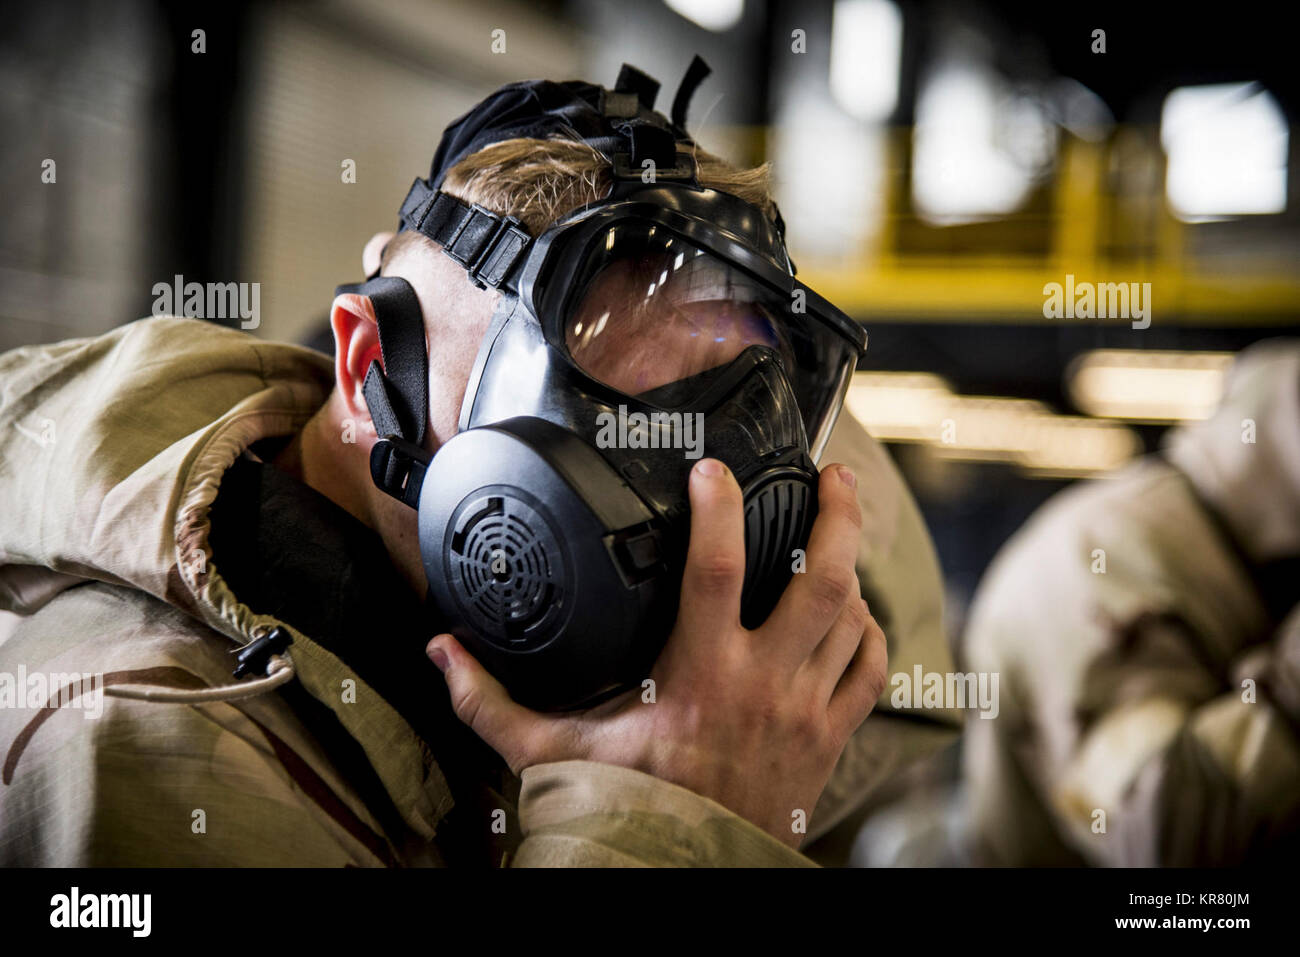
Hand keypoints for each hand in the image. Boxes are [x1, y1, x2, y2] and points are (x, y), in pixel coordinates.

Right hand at [425, 458, 888, 848]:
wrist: (688, 870)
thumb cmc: (627, 808)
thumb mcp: (551, 755)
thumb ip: (491, 702)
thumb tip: (441, 653)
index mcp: (698, 677)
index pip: (717, 570)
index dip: (718, 508)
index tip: (710, 470)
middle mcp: (762, 686)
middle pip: (821, 580)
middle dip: (836, 517)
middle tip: (831, 475)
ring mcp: (805, 712)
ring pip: (853, 619)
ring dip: (851, 568)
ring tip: (838, 531)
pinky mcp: (830, 738)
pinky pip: (869, 671)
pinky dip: (867, 632)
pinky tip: (853, 612)